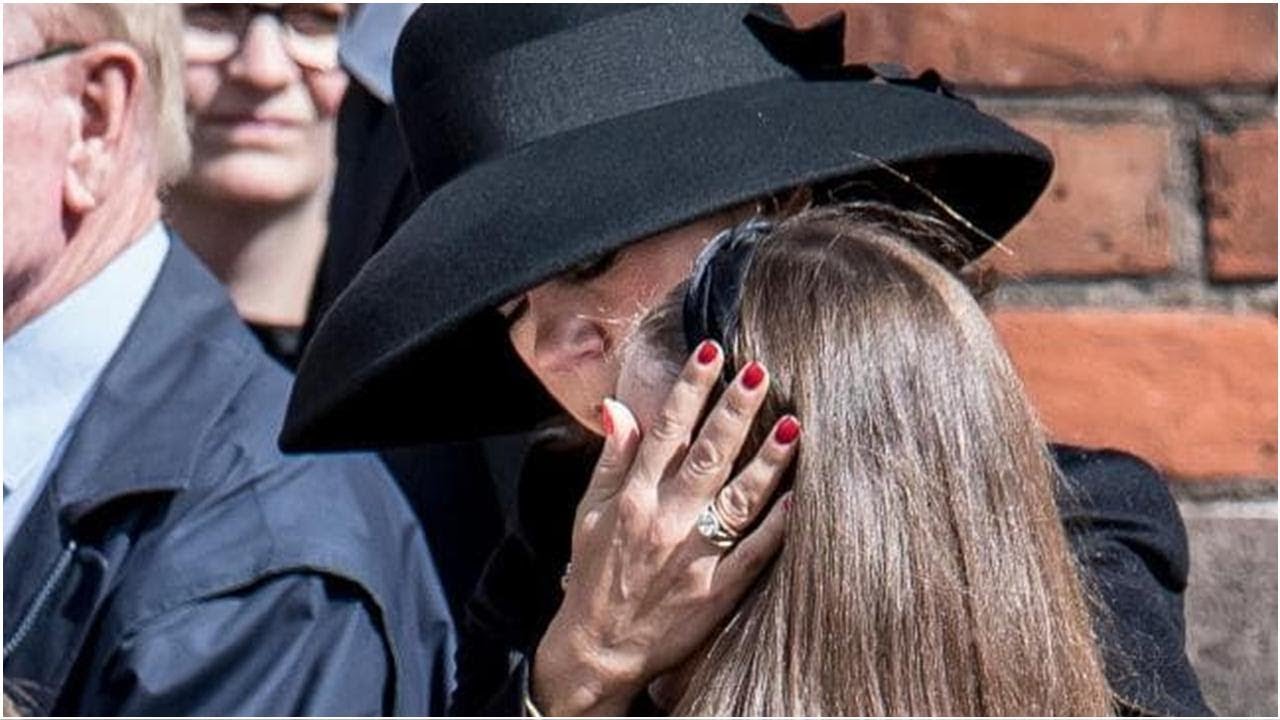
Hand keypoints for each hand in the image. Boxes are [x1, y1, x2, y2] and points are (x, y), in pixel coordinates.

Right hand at [530, 341, 798, 714]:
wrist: (598, 649)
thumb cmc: (593, 575)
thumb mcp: (588, 513)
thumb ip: (610, 459)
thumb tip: (618, 407)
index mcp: (633, 498)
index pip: (666, 430)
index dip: (689, 388)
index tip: (711, 350)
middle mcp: (664, 521)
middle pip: (707, 456)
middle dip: (734, 410)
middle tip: (759, 370)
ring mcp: (694, 557)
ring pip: (738, 499)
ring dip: (767, 461)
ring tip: (793, 424)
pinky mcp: (717, 591)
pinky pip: (755, 553)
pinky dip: (778, 525)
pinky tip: (801, 495)